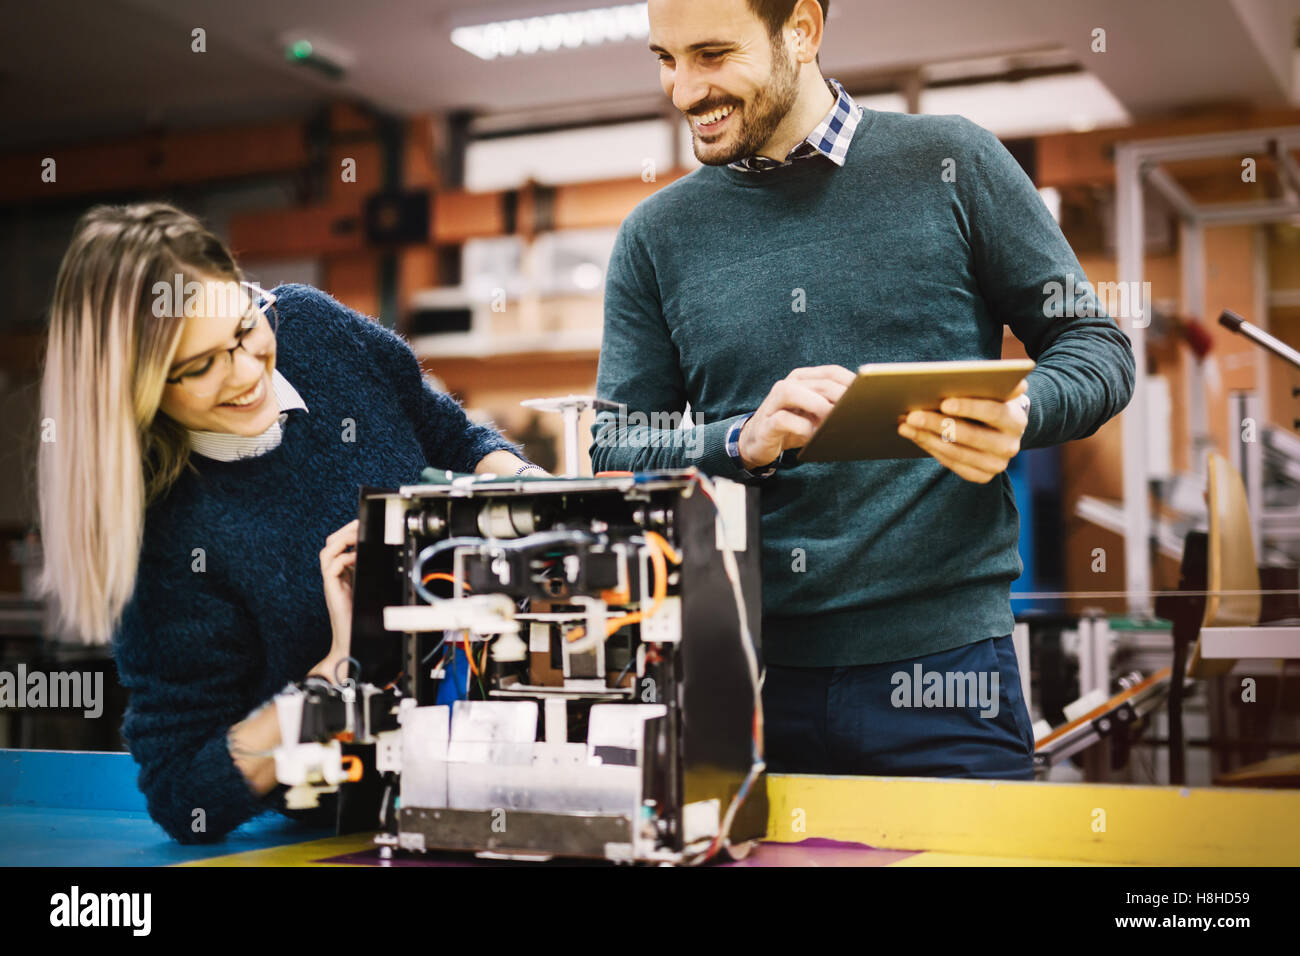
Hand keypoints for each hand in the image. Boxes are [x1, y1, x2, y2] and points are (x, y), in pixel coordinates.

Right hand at [317, 519, 357, 673]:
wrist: (352, 641)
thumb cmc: (361, 618)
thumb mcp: (371, 588)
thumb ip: (372, 572)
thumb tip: (385, 555)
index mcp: (344, 572)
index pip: (341, 544)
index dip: (349, 531)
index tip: (363, 522)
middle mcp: (335, 575)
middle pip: (331, 544)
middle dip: (345, 531)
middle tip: (359, 525)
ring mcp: (332, 582)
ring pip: (327, 552)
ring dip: (342, 540)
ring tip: (356, 536)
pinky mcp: (332, 590)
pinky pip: (331, 567)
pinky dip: (343, 558)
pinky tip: (356, 557)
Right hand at [737, 365, 855, 469]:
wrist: (758, 441)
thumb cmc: (793, 426)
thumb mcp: (815, 415)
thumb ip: (832, 408)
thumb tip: (860, 411)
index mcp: (803, 379)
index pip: (831, 372)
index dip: (851, 382)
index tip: (868, 397)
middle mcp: (787, 385)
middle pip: (819, 383)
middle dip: (840, 397)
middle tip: (854, 412)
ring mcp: (773, 403)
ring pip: (793, 392)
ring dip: (817, 406)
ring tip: (832, 420)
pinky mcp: (765, 423)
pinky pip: (782, 420)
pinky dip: (800, 427)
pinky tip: (810, 435)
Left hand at [897, 378, 1028, 483]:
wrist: (1001, 429)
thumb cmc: (991, 402)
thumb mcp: (995, 390)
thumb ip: (993, 381)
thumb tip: (992, 373)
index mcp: (1016, 420)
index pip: (994, 412)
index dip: (969, 408)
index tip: (944, 403)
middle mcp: (1010, 446)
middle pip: (971, 436)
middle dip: (938, 424)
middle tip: (912, 415)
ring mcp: (996, 464)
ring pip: (957, 453)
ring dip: (927, 438)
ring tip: (905, 426)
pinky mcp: (982, 476)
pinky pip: (952, 465)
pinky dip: (931, 449)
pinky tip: (915, 437)